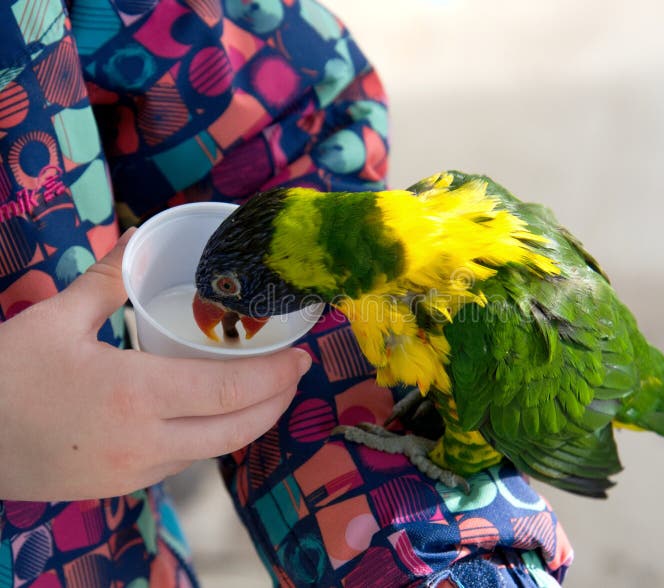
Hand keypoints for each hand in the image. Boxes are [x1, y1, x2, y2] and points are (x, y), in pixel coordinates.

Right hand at [0, 229, 310, 500]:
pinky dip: (211, 438)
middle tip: (297, 372)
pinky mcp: (119, 487)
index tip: (303, 356)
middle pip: (237, 427)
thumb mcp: (54, 319)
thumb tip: (136, 239)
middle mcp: (146, 442)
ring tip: (265, 391)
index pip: (232, 389)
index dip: (277, 375)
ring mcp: (134, 472)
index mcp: (137, 394)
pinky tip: (212, 416)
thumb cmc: (2, 377)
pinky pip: (183, 462)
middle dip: (277, 400)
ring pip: (214, 449)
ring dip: (248, 422)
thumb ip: (105, 280)